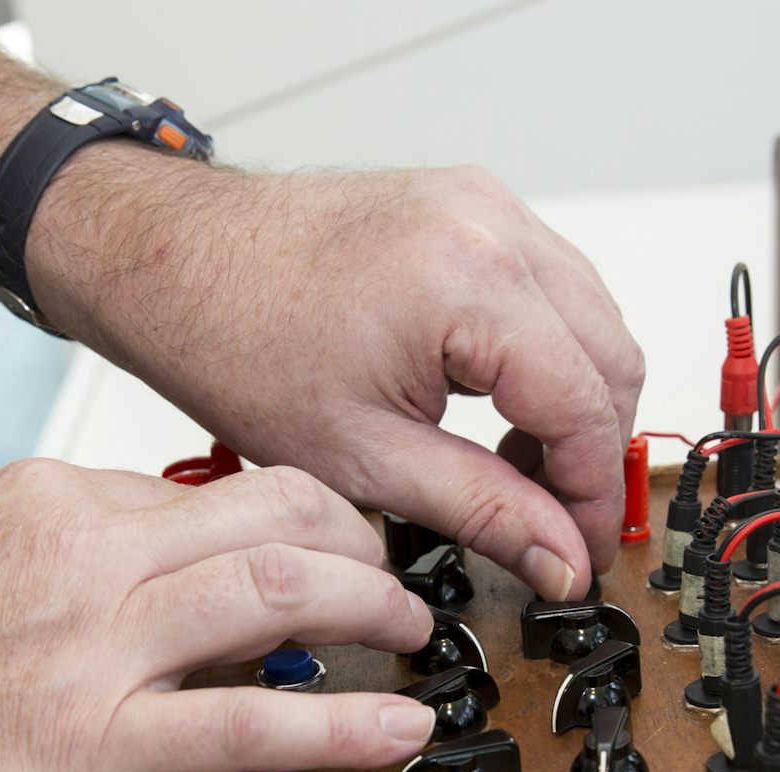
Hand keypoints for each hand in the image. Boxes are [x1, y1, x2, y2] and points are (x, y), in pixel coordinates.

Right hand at [0, 462, 435, 771]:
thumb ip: (54, 555)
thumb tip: (143, 574)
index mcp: (48, 501)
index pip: (208, 489)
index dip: (292, 516)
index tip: (328, 540)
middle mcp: (81, 550)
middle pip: (270, 513)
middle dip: (356, 539)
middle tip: (392, 573)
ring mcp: (90, 644)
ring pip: (278, 592)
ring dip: (369, 608)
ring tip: (411, 633)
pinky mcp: (87, 742)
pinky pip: (248, 722)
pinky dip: (339, 724)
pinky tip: (394, 729)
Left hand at [30, 161, 644, 600]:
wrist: (168, 260)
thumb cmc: (231, 337)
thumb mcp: (362, 456)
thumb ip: (482, 511)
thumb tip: (559, 560)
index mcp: (472, 283)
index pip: (586, 408)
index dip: (594, 498)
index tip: (584, 555)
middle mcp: (493, 226)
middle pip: (611, 360)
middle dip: (592, 454)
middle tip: (558, 528)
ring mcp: (487, 205)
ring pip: (593, 320)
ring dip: (575, 403)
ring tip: (520, 475)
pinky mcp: (470, 204)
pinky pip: (552, 286)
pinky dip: (547, 353)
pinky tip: (501, 408)